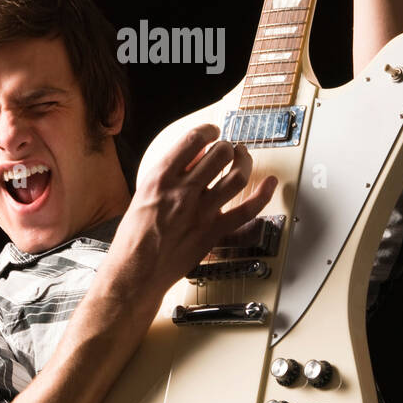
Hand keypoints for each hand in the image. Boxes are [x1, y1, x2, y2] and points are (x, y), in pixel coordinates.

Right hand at [103, 123, 276, 304]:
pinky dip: (263, 195)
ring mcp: (201, 212)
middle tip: (227, 148)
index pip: (192, 140)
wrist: (135, 272)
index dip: (208, 130)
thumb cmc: (133, 239)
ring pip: (236, 176)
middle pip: (219, 154)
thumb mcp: (142, 195)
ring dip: (244, 161)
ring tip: (243, 158)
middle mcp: (183, 192)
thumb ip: (167, 176)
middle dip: (227, 146)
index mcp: (160, 179)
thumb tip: (191, 157)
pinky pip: (246, 210)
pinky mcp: (214, 232)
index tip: (212, 131)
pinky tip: (270, 184)